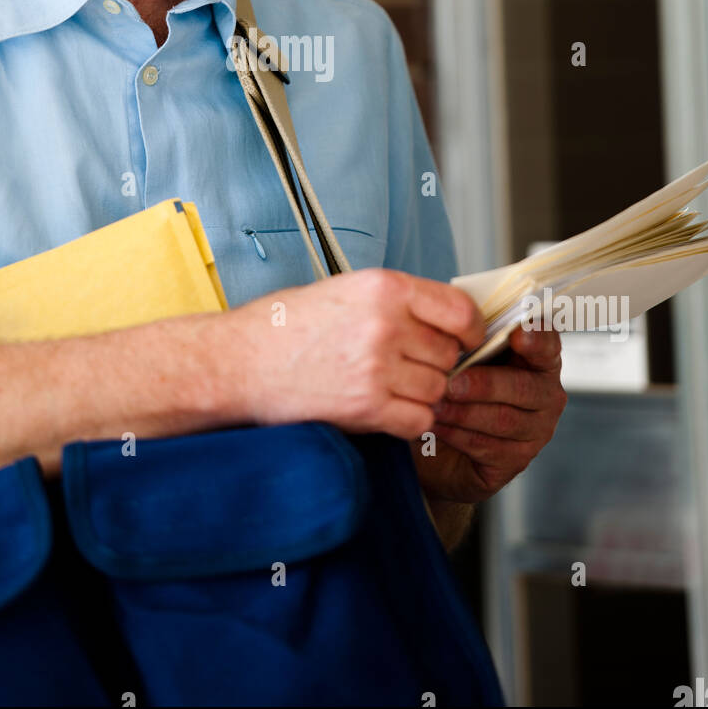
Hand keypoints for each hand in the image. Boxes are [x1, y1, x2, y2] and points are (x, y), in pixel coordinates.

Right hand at [232, 267, 484, 438]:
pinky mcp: (366, 407)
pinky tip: (384, 410)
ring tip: (385, 387)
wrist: (237, 362)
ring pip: (437, 389)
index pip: (460, 309)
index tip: (465, 339)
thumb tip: (447, 320)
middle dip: (434, 364)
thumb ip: (397, 301)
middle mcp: (386, 324)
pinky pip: (419, 421)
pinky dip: (408, 421)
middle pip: (449, 353)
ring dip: (420, 394)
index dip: (469, 329)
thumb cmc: (284, 326)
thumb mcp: (344, 290)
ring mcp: (377, 367)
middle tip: (403, 366)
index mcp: (384, 287)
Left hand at [413, 323, 567, 503]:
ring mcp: (536, 430)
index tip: (517, 334)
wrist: (442, 446)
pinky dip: (457, 434)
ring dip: (464, 412)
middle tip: (451, 383)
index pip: (548, 344)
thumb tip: (454, 329)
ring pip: (503, 419)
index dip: (536, 339)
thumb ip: (471, 344)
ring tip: (434, 405)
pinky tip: (436, 425)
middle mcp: (546, 395)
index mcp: (538, 360)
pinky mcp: (517, 460)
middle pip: (523, 387)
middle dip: (484, 384)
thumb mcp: (465, 361)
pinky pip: (488, 446)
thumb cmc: (459, 392)